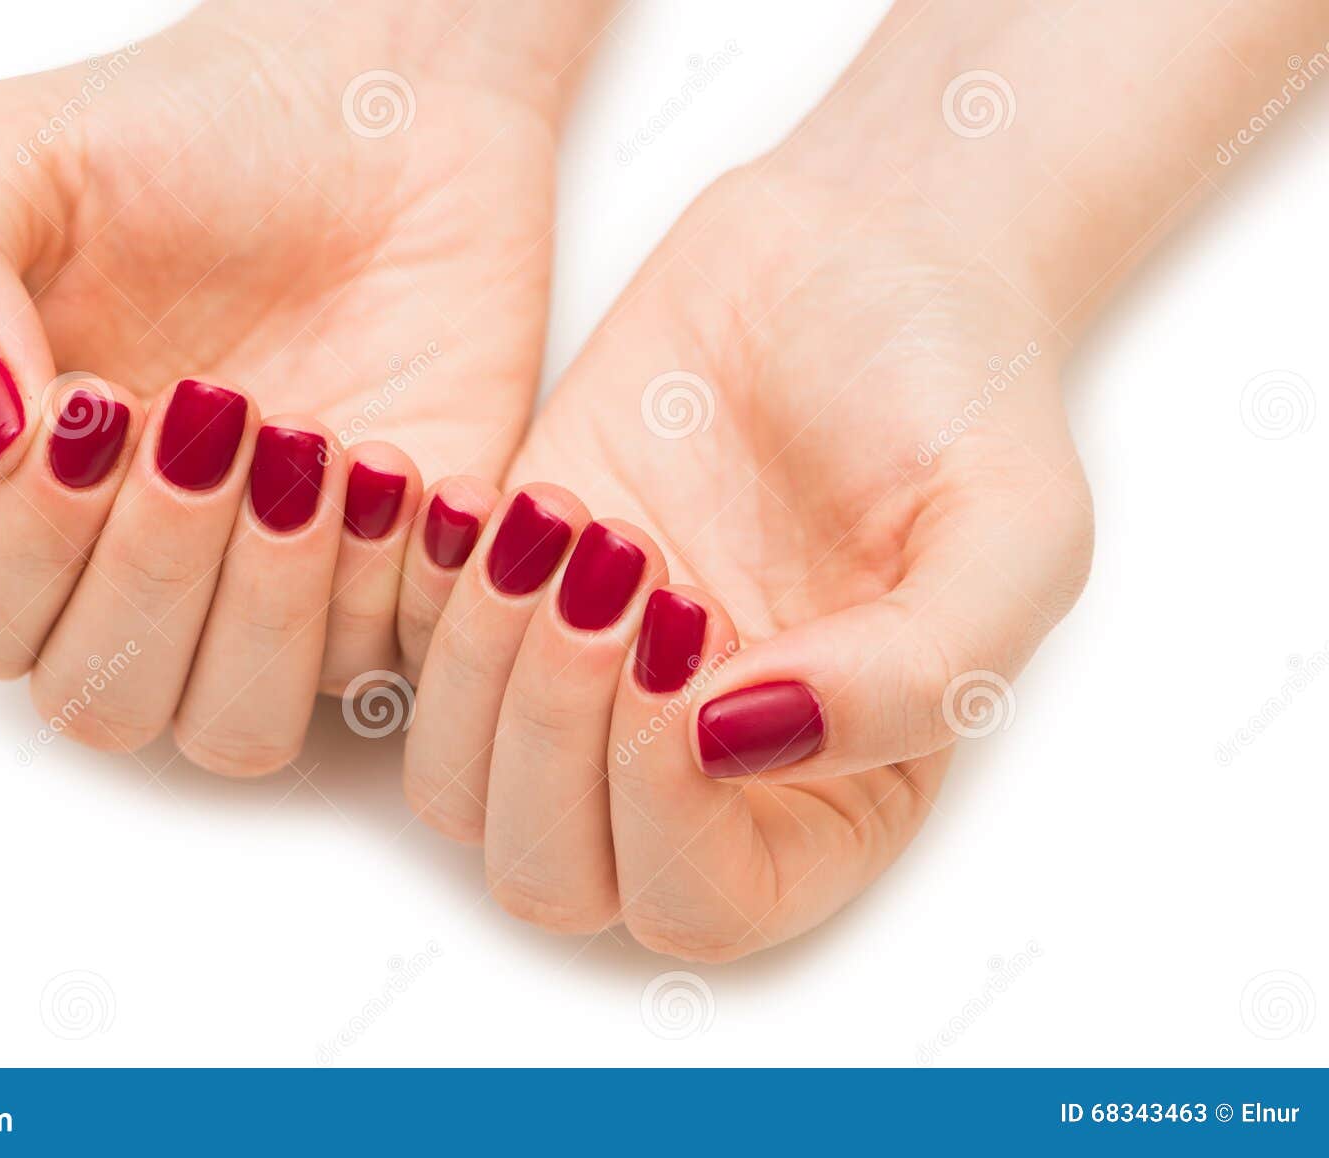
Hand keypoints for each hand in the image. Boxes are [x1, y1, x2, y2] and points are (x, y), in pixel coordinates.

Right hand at [0, 0, 602, 771]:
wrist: (386, 123)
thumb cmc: (195, 135)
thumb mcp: (13, 158)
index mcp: (27, 491)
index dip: (33, 546)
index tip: (104, 408)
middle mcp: (145, 567)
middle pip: (107, 698)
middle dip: (163, 569)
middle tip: (223, 408)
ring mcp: (274, 591)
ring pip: (239, 727)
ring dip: (274, 605)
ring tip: (321, 446)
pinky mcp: (393, 588)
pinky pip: (388, 669)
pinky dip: (398, 583)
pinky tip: (408, 464)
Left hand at [401, 157, 1093, 955]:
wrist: (851, 252)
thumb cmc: (951, 392)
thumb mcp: (1011, 532)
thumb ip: (916, 676)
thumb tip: (737, 747)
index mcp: (828, 799)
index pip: (701, 908)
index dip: (665, 814)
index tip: (688, 649)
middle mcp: (695, 769)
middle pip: (553, 872)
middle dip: (554, 740)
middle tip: (618, 575)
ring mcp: (590, 684)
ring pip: (460, 786)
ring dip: (485, 670)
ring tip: (566, 530)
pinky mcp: (511, 594)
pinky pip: (411, 665)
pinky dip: (433, 600)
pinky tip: (514, 507)